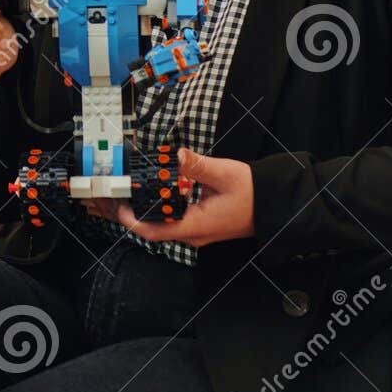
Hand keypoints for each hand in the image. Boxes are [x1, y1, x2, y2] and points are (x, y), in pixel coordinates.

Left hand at [86, 149, 253, 248]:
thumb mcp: (224, 173)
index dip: (131, 221)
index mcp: (196, 226)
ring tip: (130, 192)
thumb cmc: (253, 192)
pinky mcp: (201, 225)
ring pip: (163, 225)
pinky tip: (155, 192)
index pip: (154, 231)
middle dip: (133, 213)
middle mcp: (194, 234)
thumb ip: (197, 165)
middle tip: (117, 194)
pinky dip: (160, 208)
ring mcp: (197, 231)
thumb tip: (177, 157)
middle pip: (153, 229)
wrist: (274, 205)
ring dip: (145, 211)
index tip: (118, 205)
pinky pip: (173, 220)